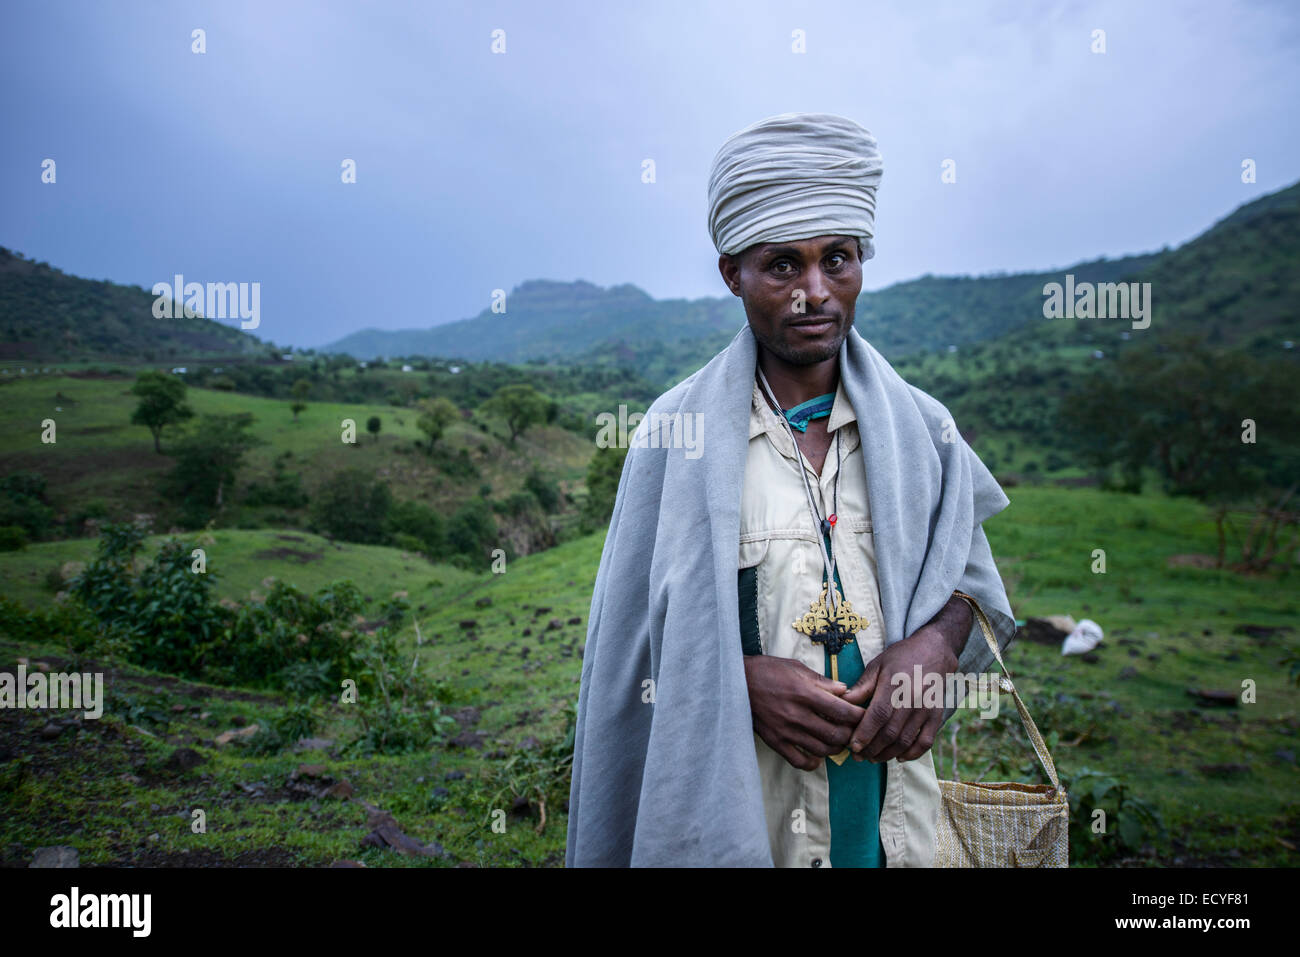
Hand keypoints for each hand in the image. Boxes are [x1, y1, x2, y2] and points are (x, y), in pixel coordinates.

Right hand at [743, 654, 865, 771]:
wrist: (735, 682)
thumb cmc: (767, 671)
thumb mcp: (796, 667)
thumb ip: (821, 681)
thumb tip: (844, 690)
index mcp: (805, 692)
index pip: (842, 711)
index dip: (858, 716)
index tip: (864, 716)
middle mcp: (797, 714)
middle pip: (835, 734)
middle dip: (850, 734)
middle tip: (854, 731)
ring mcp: (785, 730)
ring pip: (821, 750)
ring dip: (835, 748)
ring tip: (838, 741)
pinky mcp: (775, 741)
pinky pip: (798, 761)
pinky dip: (812, 762)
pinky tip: (817, 756)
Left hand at [841, 597, 970, 762]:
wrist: (935, 650)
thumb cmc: (902, 657)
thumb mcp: (878, 665)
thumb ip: (861, 687)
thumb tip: (842, 703)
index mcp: (895, 685)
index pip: (878, 716)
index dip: (864, 733)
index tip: (852, 746)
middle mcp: (912, 700)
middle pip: (890, 732)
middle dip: (872, 748)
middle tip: (858, 756)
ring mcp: (926, 710)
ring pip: (906, 740)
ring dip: (888, 754)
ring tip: (873, 758)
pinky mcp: (936, 716)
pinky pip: (926, 741)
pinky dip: (912, 753)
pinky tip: (899, 757)